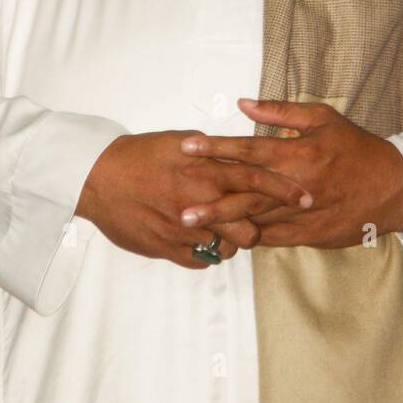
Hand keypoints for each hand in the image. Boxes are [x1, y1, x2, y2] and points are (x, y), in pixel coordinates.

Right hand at [76, 128, 314, 268]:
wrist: (97, 178)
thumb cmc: (138, 155)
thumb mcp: (179, 142)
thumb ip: (211, 149)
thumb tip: (236, 148)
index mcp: (204, 170)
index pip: (256, 180)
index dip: (284, 189)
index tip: (306, 196)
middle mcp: (198, 202)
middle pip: (248, 224)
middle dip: (258, 224)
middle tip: (264, 222)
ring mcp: (183, 230)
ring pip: (227, 247)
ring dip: (232, 240)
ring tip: (226, 230)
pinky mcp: (168, 250)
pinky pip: (201, 260)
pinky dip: (206, 252)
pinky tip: (202, 240)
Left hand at [178, 98, 402, 247]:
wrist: (395, 187)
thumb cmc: (356, 147)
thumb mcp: (323, 118)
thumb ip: (281, 112)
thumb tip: (243, 103)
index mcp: (299, 154)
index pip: (249, 150)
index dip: (216, 149)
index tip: (187, 148)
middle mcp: (296, 187)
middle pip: (246, 195)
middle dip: (211, 201)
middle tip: (179, 207)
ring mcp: (303, 215)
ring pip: (257, 221)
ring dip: (224, 223)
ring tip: (192, 227)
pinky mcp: (310, 235)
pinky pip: (273, 239)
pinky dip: (249, 238)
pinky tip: (226, 240)